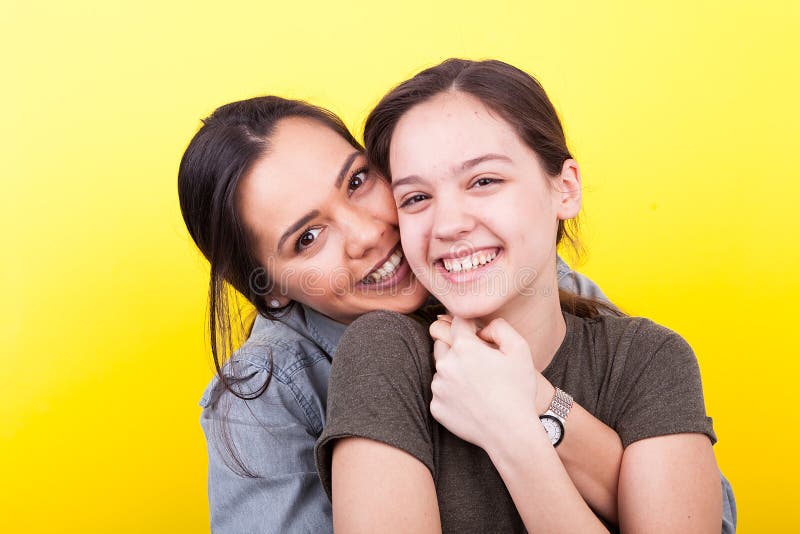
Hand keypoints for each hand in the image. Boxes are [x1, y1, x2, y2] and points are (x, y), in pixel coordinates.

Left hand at [428, 315, 552, 451]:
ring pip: (441, 369)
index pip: (457, 322)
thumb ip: (500, 326)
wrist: (510, 432)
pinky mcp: (436, 407)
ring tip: (477, 384)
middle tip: (479, 362)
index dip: (469, 325)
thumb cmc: (517, 390)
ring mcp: (438, 387)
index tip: (478, 335)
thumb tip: (482, 327)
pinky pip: (441, 393)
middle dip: (457, 347)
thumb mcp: (520, 349)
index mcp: (463, 347)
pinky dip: (452, 393)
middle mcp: (445, 364)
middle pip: (442, 343)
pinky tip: (471, 401)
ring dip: (453, 371)